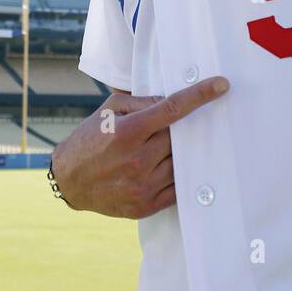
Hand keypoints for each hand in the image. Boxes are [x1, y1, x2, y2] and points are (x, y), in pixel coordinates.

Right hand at [50, 77, 229, 218]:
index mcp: (128, 131)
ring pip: (182, 163)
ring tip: (165, 149)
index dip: (200, 95)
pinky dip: (179, 175)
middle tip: (181, 126)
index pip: (172, 109)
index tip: (221, 85)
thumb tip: (172, 101)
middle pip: (180, 137)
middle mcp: (137, 159)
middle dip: (184, 129)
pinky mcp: (146, 205)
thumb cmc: (91, 138)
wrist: (70, 180)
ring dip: (181, 153)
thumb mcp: (110, 109)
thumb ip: (142, 102)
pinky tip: (169, 167)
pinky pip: (177, 188)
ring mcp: (143, 185)